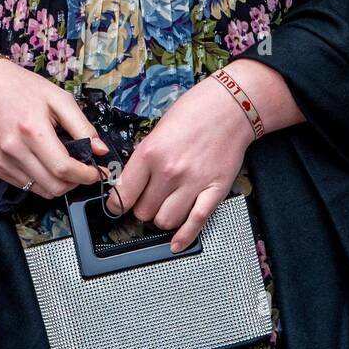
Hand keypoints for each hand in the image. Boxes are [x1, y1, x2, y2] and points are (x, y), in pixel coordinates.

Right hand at [0, 57, 109, 199]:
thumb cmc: (22, 87)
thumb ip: (82, 125)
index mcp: (32, 130)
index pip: (64, 168)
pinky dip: (42, 180)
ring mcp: (2, 161)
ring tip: (66, 166)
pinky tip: (46, 163)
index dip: (86, 175)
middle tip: (84, 169)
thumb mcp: (58, 98)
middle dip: (75, 183)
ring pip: (40, 191)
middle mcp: (14, 150)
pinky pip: (25, 185)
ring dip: (59, 184)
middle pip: (53, 186)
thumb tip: (100, 150)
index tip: (97, 172)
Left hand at [104, 76, 253, 251]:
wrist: (232, 105)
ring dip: (163, 218)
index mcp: (150, 152)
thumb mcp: (158, 129)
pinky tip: (177, 243)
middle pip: (143, 212)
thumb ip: (145, 159)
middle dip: (143, 208)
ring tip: (166, 206)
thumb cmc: (196, 111)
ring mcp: (193, 183)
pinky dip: (184, 237)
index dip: (117, 204)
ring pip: (165, 221)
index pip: (123, 195)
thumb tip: (131, 184)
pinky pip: (196, 223)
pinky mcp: (214, 190)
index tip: (118, 206)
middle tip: (148, 199)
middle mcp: (169, 171)